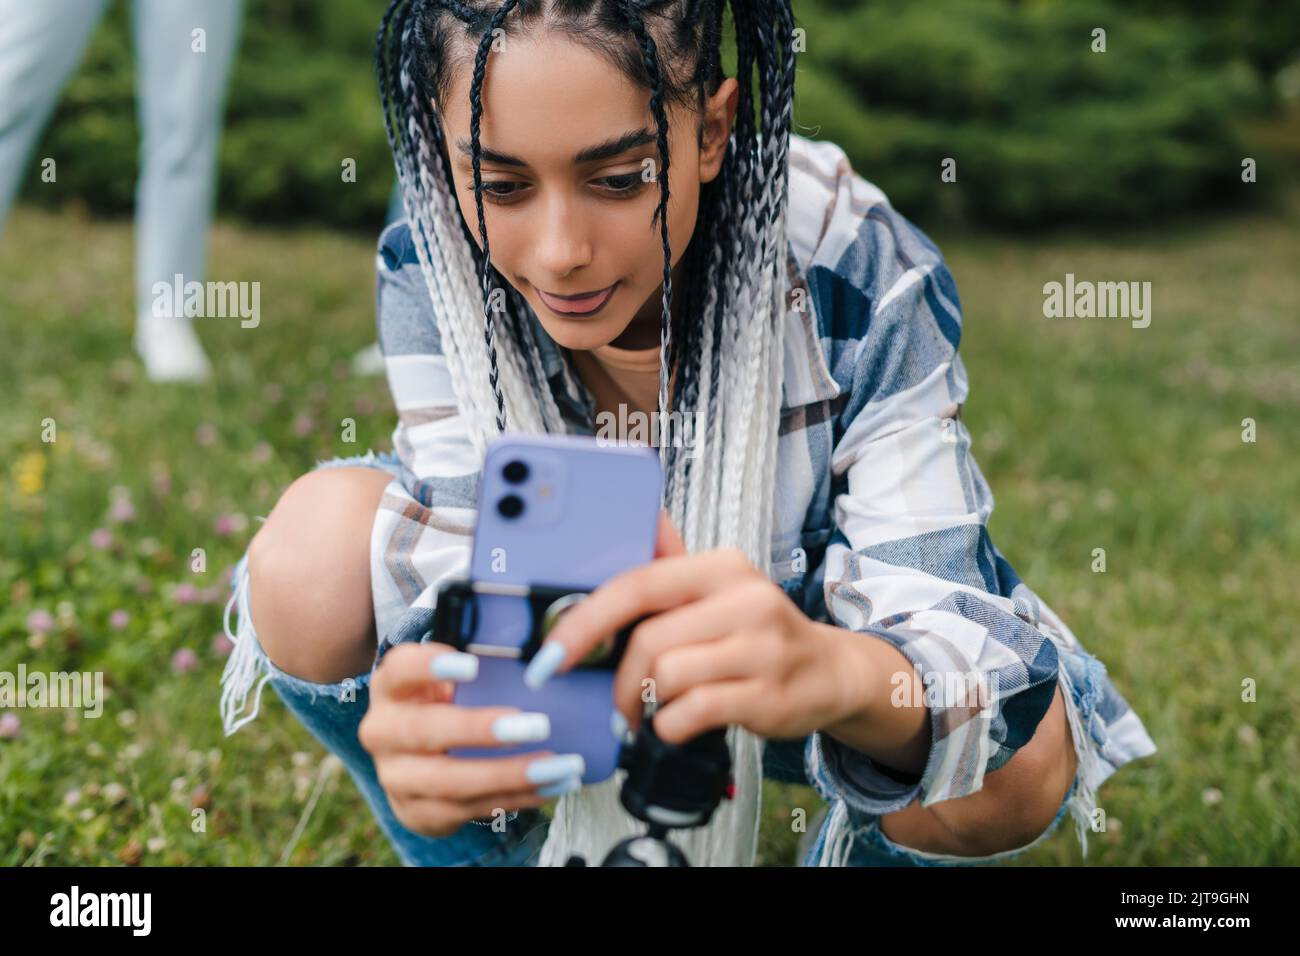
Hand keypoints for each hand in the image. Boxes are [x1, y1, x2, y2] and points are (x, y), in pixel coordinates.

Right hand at [359, 642, 586, 836]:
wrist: (412, 759)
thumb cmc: (444, 703)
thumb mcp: (450, 678)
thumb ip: (480, 666)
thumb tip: (543, 659)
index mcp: (391, 687)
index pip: (400, 670)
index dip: (430, 666)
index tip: (473, 665)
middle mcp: (383, 732)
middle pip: (426, 731)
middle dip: (482, 730)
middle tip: (536, 726)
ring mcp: (395, 777)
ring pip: (451, 781)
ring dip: (512, 775)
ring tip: (560, 765)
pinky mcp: (417, 812)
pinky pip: (470, 809)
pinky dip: (518, 798)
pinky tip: (553, 785)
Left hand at [521, 511, 863, 744]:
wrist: (830, 672)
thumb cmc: (758, 634)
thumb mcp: (718, 592)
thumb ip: (664, 575)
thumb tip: (610, 535)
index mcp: (721, 568)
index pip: (638, 584)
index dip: (585, 621)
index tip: (552, 654)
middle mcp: (746, 600)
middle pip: (648, 640)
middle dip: (620, 681)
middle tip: (620, 702)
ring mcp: (761, 649)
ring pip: (668, 677)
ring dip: (647, 705)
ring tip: (656, 711)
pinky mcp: (768, 695)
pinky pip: (691, 712)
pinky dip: (670, 726)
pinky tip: (678, 722)